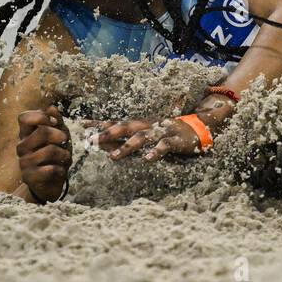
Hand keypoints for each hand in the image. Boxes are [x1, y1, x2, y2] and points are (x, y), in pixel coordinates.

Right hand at [16, 104, 71, 201]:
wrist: (49, 184)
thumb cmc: (55, 157)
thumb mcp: (59, 137)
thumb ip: (56, 123)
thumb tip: (52, 108)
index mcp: (26, 134)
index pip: (24, 117)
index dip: (41, 116)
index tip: (53, 122)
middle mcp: (22, 147)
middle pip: (43, 132)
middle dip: (60, 136)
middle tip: (64, 142)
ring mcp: (24, 162)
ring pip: (50, 151)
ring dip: (64, 155)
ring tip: (64, 159)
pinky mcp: (29, 177)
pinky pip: (51, 169)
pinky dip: (61, 170)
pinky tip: (59, 172)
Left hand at [83, 91, 236, 161]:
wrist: (200, 127)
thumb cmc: (171, 134)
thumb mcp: (150, 134)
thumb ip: (130, 138)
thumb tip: (105, 146)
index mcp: (141, 123)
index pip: (116, 121)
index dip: (99, 122)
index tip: (81, 124)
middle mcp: (148, 125)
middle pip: (125, 127)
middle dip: (107, 133)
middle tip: (91, 141)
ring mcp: (162, 131)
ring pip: (141, 137)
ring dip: (126, 146)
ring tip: (112, 156)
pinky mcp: (175, 140)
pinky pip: (163, 146)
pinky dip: (155, 152)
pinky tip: (147, 160)